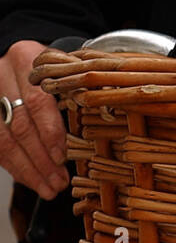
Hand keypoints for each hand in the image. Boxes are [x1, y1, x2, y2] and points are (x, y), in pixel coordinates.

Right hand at [0, 41, 69, 199]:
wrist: (20, 54)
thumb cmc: (50, 64)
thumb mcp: (64, 65)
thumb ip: (75, 89)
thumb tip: (99, 126)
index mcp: (26, 60)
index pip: (38, 102)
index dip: (50, 132)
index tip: (62, 157)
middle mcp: (4, 78)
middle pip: (21, 126)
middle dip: (41, 159)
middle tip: (58, 182)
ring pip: (4, 140)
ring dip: (28, 169)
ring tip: (48, 188)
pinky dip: (15, 167)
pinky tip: (31, 180)